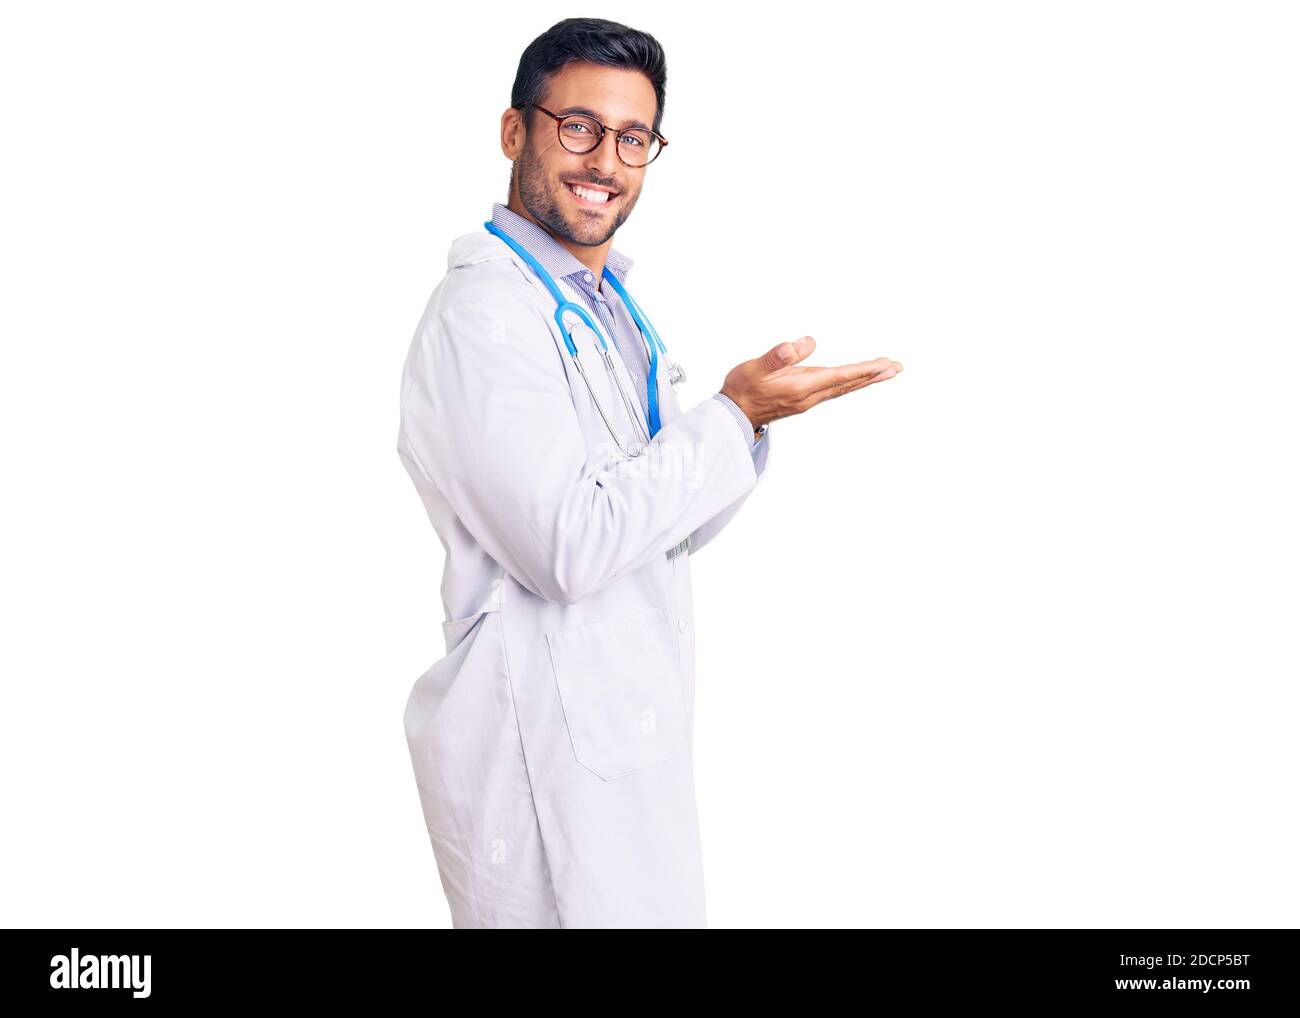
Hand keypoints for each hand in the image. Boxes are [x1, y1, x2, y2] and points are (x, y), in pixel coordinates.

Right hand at [720, 337, 902, 429]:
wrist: (732, 414)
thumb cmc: (742, 388)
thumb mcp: (756, 367)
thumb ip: (779, 355)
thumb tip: (806, 342)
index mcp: (802, 387)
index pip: (840, 376)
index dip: (864, 370)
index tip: (885, 364)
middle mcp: (809, 396)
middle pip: (848, 384)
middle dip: (873, 375)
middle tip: (897, 367)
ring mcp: (807, 399)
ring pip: (843, 387)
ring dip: (865, 379)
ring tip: (885, 371)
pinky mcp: (803, 398)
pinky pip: (834, 388)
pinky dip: (850, 381)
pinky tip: (855, 378)